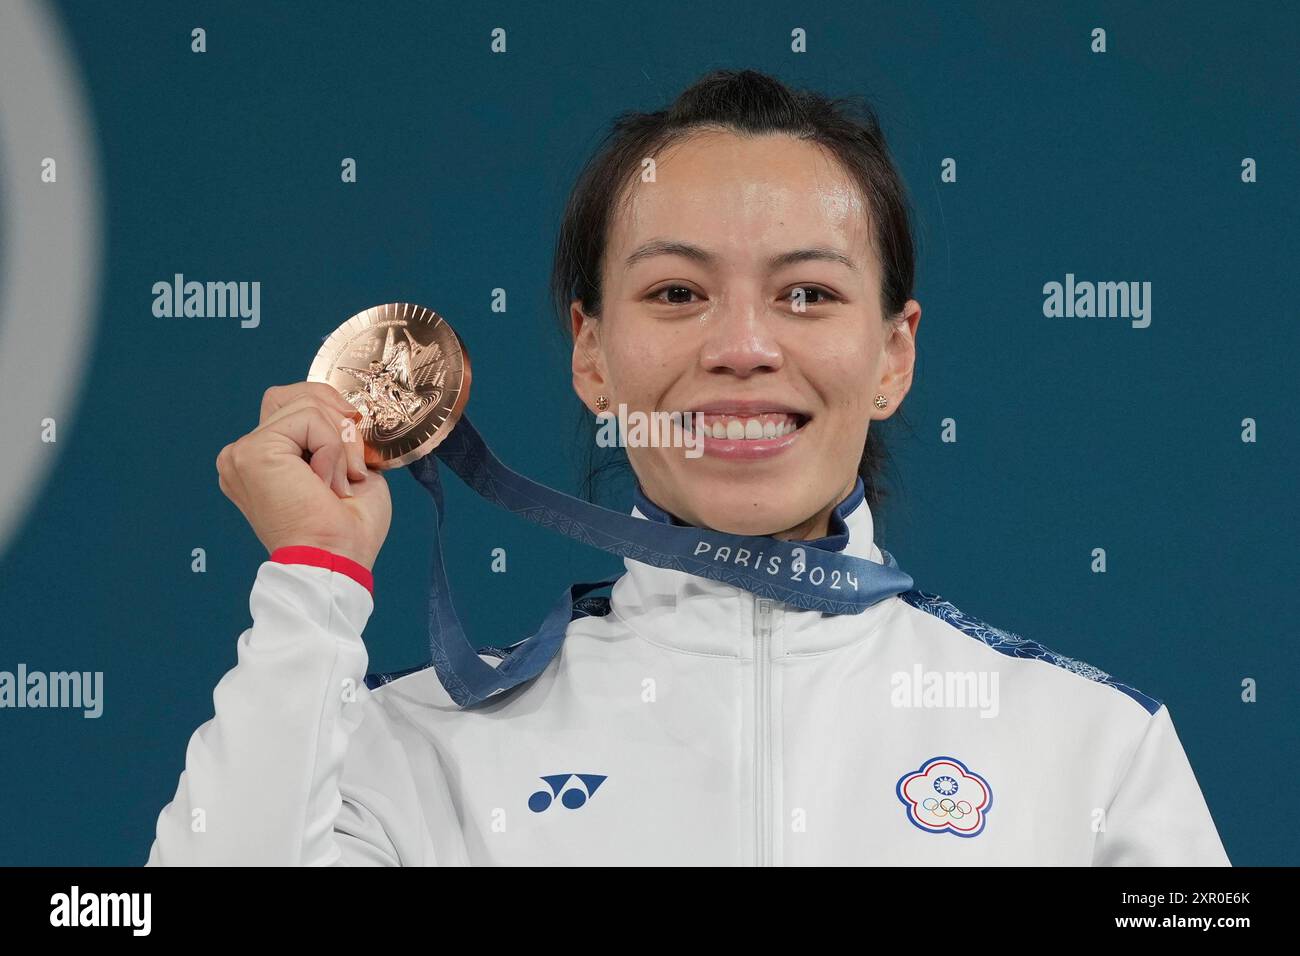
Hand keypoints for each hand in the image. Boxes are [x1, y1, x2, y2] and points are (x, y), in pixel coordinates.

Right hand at [216, 382, 391, 569]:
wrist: (336, 562)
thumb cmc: (347, 532)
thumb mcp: (347, 470)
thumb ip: (336, 436)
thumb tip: (346, 411)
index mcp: (264, 462)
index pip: (295, 407)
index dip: (333, 419)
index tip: (351, 464)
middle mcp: (246, 455)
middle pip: (295, 395)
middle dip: (338, 419)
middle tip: (352, 467)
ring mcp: (244, 452)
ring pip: (306, 404)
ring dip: (339, 442)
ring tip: (336, 482)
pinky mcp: (253, 451)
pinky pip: (308, 418)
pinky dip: (332, 447)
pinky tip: (325, 482)